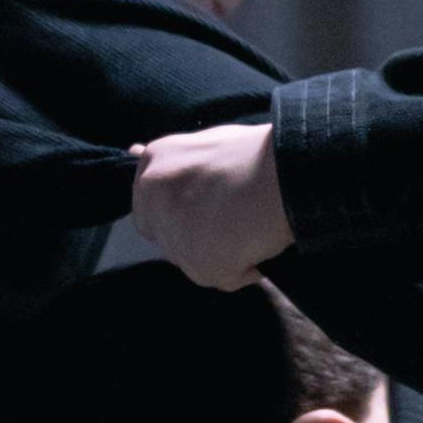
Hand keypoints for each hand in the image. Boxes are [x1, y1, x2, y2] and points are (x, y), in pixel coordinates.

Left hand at [129, 119, 290, 287]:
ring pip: (194, 261)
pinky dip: (244, 271)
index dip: (179, 214)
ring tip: (251, 227)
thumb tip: (133, 151)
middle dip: (196, 238)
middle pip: (167, 239)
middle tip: (231, 222)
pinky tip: (259, 244)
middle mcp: (155, 195)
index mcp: (156, 161)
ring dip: (222, 254)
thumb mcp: (208, 145)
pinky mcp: (199, 263)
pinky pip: (222, 278)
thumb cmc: (258, 155)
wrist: (289, 171)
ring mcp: (174, 231)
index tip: (203, 213)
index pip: (147, 207)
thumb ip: (174, 162)